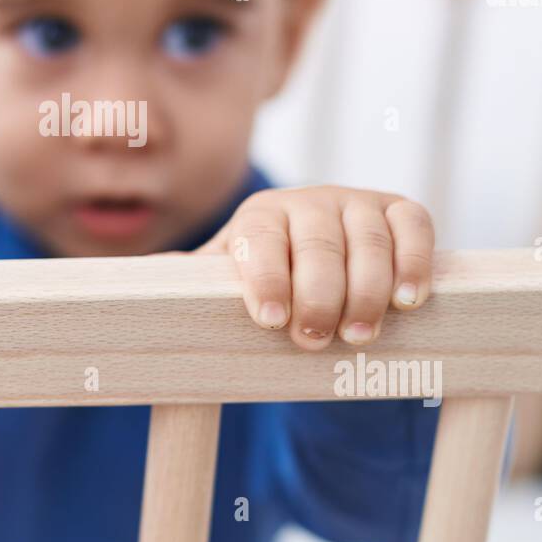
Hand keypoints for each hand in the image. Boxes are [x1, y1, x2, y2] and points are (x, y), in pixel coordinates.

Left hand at [196, 185, 433, 350]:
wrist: (322, 265)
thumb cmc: (267, 283)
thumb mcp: (226, 282)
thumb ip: (186, 285)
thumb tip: (127, 288)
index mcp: (259, 217)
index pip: (260, 239)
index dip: (266, 278)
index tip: (269, 320)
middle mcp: (308, 202)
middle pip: (316, 242)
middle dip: (317, 294)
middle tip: (315, 340)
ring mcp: (356, 202)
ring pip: (366, 238)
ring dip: (367, 289)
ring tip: (360, 335)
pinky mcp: (399, 210)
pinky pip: (413, 225)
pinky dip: (413, 260)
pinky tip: (407, 300)